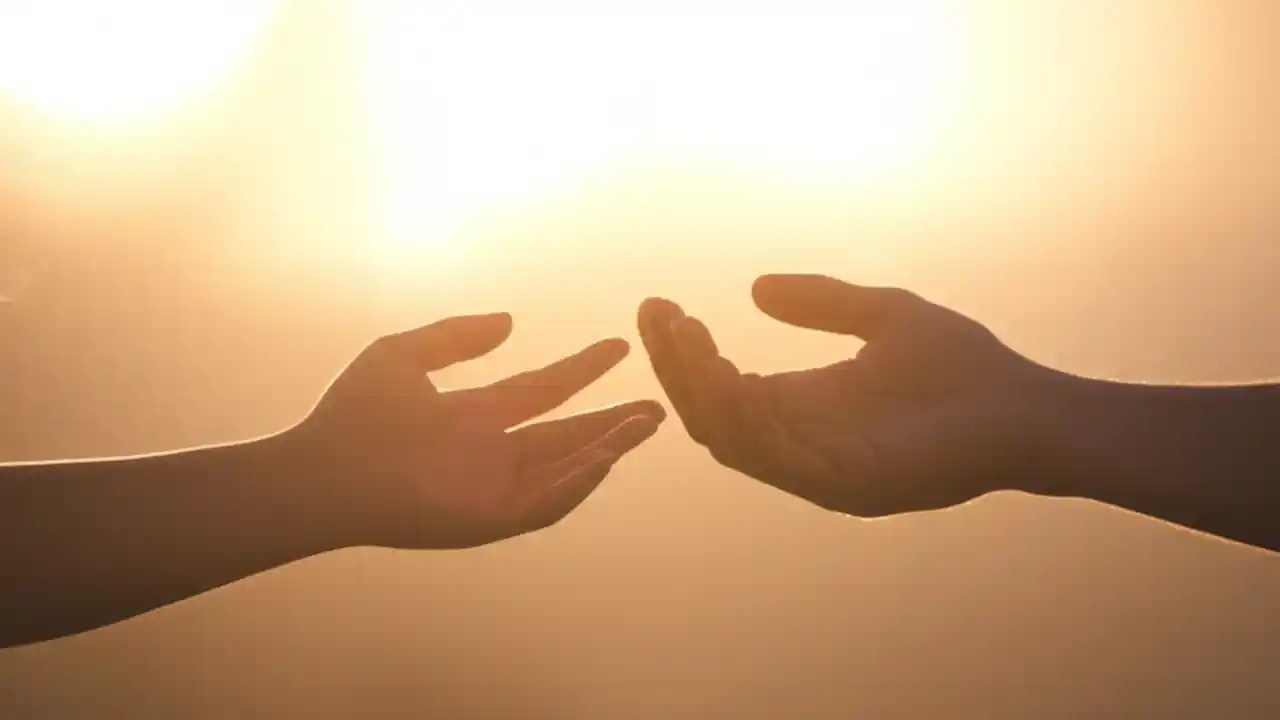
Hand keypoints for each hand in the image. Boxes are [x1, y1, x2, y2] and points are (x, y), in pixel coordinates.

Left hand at [289, 313, 664, 548]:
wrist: (316, 471)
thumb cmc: (348, 415)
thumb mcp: (402, 356)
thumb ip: (454, 337)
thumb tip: (510, 320)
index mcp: (472, 418)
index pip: (543, 391)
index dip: (582, 369)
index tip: (619, 346)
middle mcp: (489, 456)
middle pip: (566, 436)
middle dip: (612, 421)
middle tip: (659, 405)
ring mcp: (490, 491)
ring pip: (564, 471)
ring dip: (607, 449)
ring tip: (647, 422)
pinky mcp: (486, 522)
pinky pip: (544, 505)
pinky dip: (576, 484)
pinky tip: (604, 458)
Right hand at [639, 275, 1057, 516]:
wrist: (1028, 410)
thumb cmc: (965, 369)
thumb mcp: (882, 316)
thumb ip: (823, 303)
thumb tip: (754, 288)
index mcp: (801, 407)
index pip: (721, 388)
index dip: (685, 351)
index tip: (663, 304)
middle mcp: (799, 443)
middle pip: (711, 415)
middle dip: (677, 366)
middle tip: (659, 315)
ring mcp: (818, 470)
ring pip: (731, 439)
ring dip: (701, 388)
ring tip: (688, 334)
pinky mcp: (846, 486)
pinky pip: (775, 460)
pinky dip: (745, 420)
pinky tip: (732, 373)